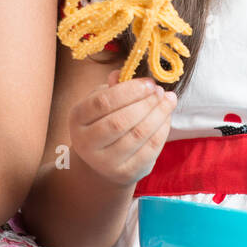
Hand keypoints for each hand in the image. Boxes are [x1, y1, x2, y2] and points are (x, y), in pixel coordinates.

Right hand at [68, 69, 177, 187]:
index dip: (129, 91)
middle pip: (120, 120)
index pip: (102, 102)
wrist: (101, 163)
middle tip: (161, 92)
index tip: (149, 83)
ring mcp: (105, 162)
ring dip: (158, 115)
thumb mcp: (101, 103)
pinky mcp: (125, 173)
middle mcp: (86, 143)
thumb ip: (112, 88)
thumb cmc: (103, 123)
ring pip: (137, 135)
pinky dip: (162, 131)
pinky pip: (149, 150)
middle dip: (146, 103)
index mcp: (77, 119)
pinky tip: (166, 118)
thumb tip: (124, 73)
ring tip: (169, 101)